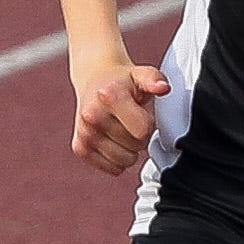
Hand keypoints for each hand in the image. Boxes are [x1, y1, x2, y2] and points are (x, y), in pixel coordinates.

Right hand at [72, 57, 168, 173]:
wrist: (94, 80)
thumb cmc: (123, 81)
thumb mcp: (142, 74)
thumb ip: (155, 79)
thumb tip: (163, 88)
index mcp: (109, 97)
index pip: (143, 130)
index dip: (149, 125)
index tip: (144, 114)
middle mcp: (92, 116)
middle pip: (135, 146)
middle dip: (140, 136)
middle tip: (133, 121)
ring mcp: (85, 133)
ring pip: (124, 161)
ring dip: (130, 150)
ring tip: (124, 130)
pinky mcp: (80, 148)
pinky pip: (111, 168)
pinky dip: (118, 160)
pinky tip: (115, 141)